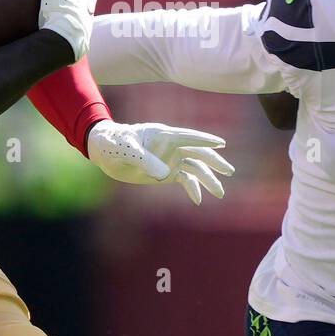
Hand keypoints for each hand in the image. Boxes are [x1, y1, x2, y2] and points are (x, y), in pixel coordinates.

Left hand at [86, 120, 234, 204]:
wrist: (105, 151)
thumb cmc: (115, 143)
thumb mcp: (127, 150)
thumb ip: (145, 159)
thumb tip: (166, 174)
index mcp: (164, 135)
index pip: (189, 137)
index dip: (205, 140)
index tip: (221, 143)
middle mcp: (171, 146)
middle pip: (198, 153)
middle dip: (214, 162)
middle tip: (229, 171)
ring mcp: (171, 159)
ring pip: (195, 168)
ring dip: (208, 179)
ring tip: (220, 193)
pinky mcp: (167, 173)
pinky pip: (185, 180)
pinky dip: (193, 189)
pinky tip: (198, 200)